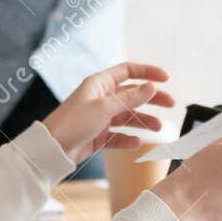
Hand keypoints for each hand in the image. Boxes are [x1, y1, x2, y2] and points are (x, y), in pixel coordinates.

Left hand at [43, 62, 175, 164]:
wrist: (52, 149)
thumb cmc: (73, 122)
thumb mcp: (105, 108)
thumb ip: (130, 98)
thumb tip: (152, 86)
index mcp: (100, 84)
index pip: (128, 71)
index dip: (147, 72)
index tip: (165, 78)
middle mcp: (102, 98)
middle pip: (133, 94)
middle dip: (152, 98)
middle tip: (170, 104)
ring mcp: (101, 117)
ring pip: (129, 116)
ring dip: (144, 120)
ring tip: (158, 128)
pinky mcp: (99, 135)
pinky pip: (119, 135)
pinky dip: (129, 139)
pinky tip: (136, 142)